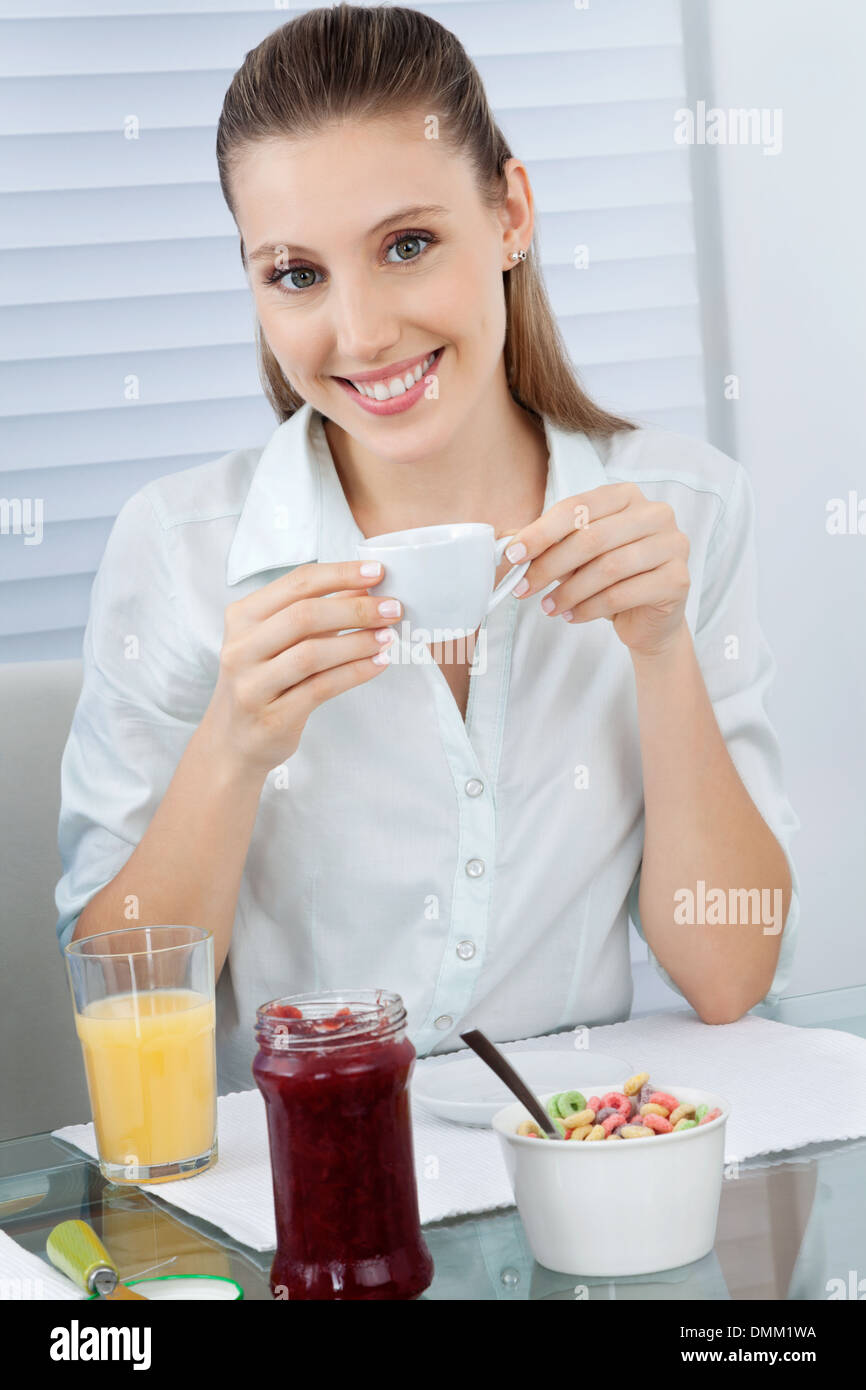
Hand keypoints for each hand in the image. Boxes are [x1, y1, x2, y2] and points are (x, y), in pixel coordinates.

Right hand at [205, 560, 402, 773]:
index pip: (297, 583)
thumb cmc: (263, 682)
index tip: (377, 572)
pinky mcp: (272, 716)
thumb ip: (316, 612)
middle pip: (305, 615)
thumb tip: (364, 587)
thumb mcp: (280, 641)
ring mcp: (252, 683)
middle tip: (393, 608)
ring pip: (312, 653)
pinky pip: (321, 687)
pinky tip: (378, 663)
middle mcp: (241, 647)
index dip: (340, 574)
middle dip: (356, 609)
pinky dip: (355, 672)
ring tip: (388, 636)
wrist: (233, 742)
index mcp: (243, 617)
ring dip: (358, 642)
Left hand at [504, 482, 690, 656]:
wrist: (649, 619)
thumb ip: (545, 543)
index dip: (542, 532)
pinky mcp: (678, 579)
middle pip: (591, 537)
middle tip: (523, 589)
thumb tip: (504, 542)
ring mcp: (673, 544)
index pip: (578, 507)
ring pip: (608, 568)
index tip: (514, 555)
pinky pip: (624, 593)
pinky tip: (572, 616)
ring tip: (548, 607)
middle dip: (550, 565)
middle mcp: (655, 514)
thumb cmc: (610, 579)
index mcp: (627, 496)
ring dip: (569, 591)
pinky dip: (590, 608)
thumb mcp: (574, 556)